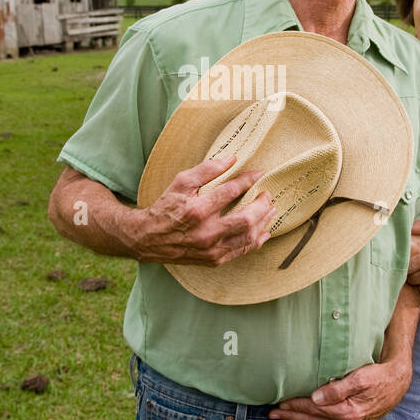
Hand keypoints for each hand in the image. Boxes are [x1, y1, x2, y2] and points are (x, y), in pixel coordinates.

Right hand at [132, 153, 274, 265]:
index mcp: (197, 210)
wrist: (149, 238)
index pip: (230, 192)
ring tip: (270, 210)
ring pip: (248, 237)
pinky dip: (256, 241)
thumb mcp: (181, 183)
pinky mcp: (214, 260)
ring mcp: (211, 249)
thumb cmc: (166, 207)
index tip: (258, 174)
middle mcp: (206, 232)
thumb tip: (231, 159)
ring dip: (264, 222)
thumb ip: (206, 170)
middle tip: (267, 194)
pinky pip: (242, 251)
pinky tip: (264, 231)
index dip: (248, 180)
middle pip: (246, 219)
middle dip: (262, 204)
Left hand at [267, 359, 411, 419]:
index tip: (280, 403)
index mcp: (349, 412)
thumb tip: (316, 397)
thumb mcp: (361, 377)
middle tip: (271, 416)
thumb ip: (338, 388)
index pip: (315, 410)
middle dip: (290, 419)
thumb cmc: (378, 376)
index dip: (295, 406)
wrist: (397, 383)